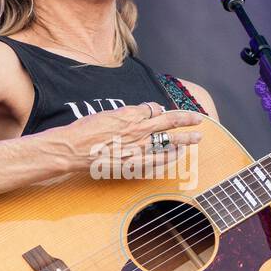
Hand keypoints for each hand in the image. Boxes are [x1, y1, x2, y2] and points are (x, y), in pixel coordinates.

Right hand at [54, 102, 203, 176]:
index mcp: (130, 113)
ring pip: (169, 142)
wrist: (72, 149)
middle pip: (169, 121)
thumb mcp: (105, 115)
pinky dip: (169, 158)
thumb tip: (138, 113)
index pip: (154, 108)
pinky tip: (177, 157)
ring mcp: (138, 147)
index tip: (161, 111)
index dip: (159, 109)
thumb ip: (124, 115)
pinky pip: (158, 161)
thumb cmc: (84, 131)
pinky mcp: (133, 163)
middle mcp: (138, 129)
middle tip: (198, 120)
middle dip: (186, 119)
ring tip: (196, 138)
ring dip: (185, 140)